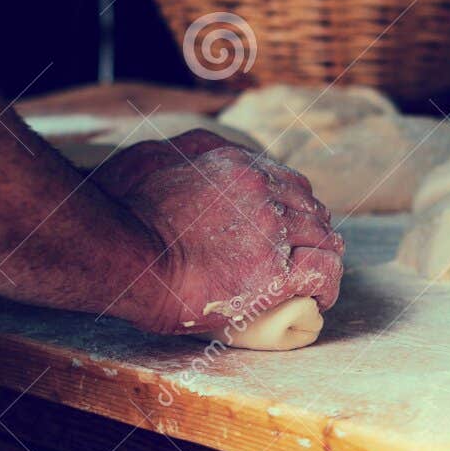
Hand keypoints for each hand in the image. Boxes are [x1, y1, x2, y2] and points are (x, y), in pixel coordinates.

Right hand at [96, 130, 344, 334]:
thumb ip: (187, 151)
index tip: (294, 227)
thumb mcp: (151, 159)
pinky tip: (319, 299)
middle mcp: (261, 190)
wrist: (123, 256)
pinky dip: (326, 287)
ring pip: (322, 240)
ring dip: (322, 260)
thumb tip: (204, 152)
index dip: (297, 208)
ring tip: (318, 282)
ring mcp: (271, 229)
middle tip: (310, 256)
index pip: (288, 182)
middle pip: (310, 210)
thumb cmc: (125, 215)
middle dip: (313, 234)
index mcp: (237, 165)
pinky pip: (322, 272)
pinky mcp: (274, 270)